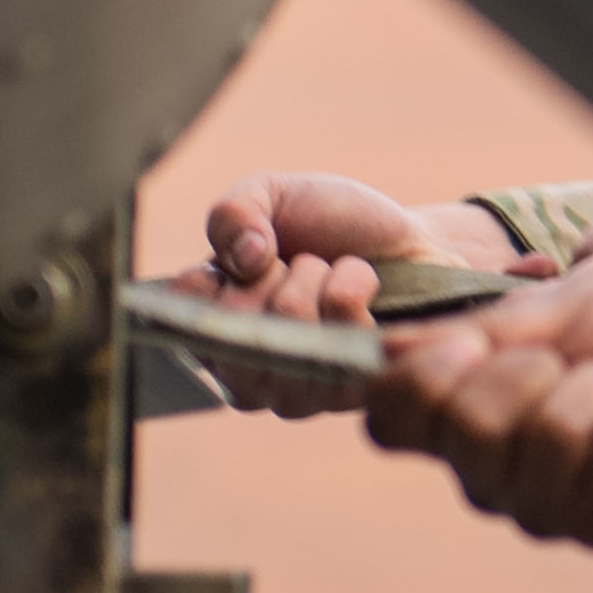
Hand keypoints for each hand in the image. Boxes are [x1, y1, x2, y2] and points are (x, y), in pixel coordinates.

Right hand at [191, 172, 517, 413]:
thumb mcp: (272, 196)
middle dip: (275, 271)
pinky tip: (362, 287)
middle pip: (235, 317)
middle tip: (298, 263)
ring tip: (329, 272)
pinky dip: (353, 281)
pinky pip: (339, 327)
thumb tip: (243, 257)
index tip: (252, 260)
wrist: (409, 243)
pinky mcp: (348, 393)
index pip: (184, 311)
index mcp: (212, 333)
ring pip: (288, 319)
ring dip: (315, 274)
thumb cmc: (330, 226)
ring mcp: (294, 396)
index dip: (218, 276)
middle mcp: (244, 377)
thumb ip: (233, 213)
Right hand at [367, 278, 592, 556]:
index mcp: (475, 418)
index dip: (414, 382)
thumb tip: (385, 348)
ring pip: (539, 437)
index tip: (471, 346)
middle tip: (589, 366)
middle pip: (462, 425)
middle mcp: (496, 475)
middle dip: (534, 371)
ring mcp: (549, 510)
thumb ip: (484, 335)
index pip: (390, 419)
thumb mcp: (572, 317)